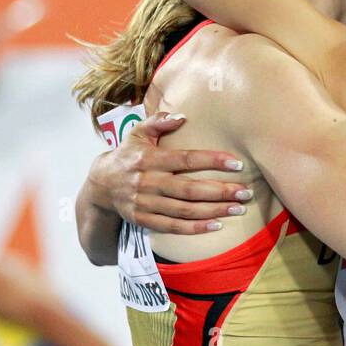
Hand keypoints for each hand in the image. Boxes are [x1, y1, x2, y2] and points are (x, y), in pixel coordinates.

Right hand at [87, 112, 252, 233]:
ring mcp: (145, 203)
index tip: (236, 164)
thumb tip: (182, 116)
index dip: (212, 161)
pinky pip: (172, 227)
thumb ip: (158, 122)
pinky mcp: (143, 219)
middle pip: (189, 189)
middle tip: (245, 192)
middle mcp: (148, 182)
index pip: (185, 159)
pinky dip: (195, 228)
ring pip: (184, 210)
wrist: (100, 185)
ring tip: (239, 209)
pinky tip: (217, 225)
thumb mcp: (137, 133)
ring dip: (214, 211)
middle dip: (220, 192)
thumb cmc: (128, 155)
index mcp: (150, 159)